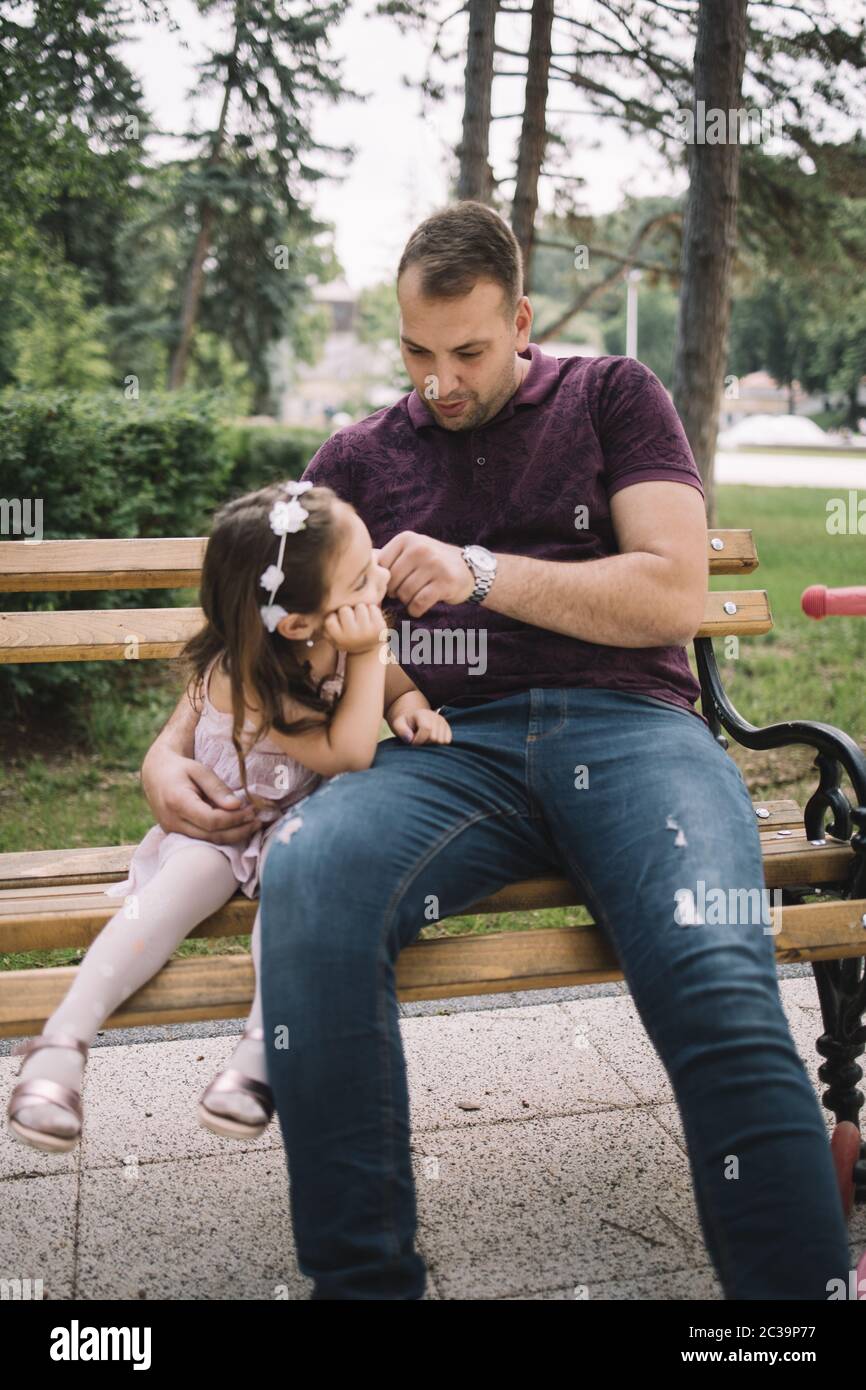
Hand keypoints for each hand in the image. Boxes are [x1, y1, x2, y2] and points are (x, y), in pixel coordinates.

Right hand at [142, 750, 261, 844]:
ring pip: (208, 843)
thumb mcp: (199, 770)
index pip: (212, 820)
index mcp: (177, 802)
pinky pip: (202, 841)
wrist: (155, 775)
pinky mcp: (176, 836)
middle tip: (257, 820)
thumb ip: (217, 788)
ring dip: (233, 836)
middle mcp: (173, 821)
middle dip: (239, 830)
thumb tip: (236, 806)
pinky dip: (222, 837)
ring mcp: (173, 831)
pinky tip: (237, 829)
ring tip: (252, 825)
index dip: (235, 819)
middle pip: (212, 836)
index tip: (252, 810)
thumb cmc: (180, 769)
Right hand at [323, 602, 387, 653]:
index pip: (330, 619)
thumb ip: (323, 625)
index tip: (338, 624)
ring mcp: (367, 632)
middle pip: (345, 609)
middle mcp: (353, 637)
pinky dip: (371, 609)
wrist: (368, 649)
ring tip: (360, 618)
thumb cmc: (346, 636)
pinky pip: (373, 607)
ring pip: (360, 606)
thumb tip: (315, 613)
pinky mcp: (380, 627)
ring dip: (359, 609)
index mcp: (339, 639)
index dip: (334, 617)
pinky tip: (370, 619)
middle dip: (347, 610)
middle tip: (351, 619)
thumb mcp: (332, 636)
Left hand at [376, 532, 474, 616]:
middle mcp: (419, 548)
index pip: (381, 566)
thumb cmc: (432, 563)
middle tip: (406, 592)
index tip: (393, 585)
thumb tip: (359, 566)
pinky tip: (421, 605)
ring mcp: (434, 564)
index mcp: (406, 539)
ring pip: (404, 593)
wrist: (469, 569)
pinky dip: (416, 609)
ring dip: (407, 601)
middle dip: (396, 592)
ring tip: (416, 596)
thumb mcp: (411, 550)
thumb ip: (389, 557)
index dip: (384, 580)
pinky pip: (419, 603)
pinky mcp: (444, 582)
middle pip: (392, 581)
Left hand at [389, 708, 452, 745]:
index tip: (411, 742)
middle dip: (424, 743)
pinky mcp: (448, 728)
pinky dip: (438, 744)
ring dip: (431, 745)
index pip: (427, 729)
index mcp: (422, 714)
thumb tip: (410, 738)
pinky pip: (447, 741)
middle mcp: (435, 716)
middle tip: (417, 741)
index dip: (418, 740)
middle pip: (434, 737)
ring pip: (441, 741)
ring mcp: (443, 722)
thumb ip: (401, 730)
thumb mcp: (398, 724)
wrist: (414, 719)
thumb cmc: (405, 723)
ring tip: (424, 740)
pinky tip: (430, 741)